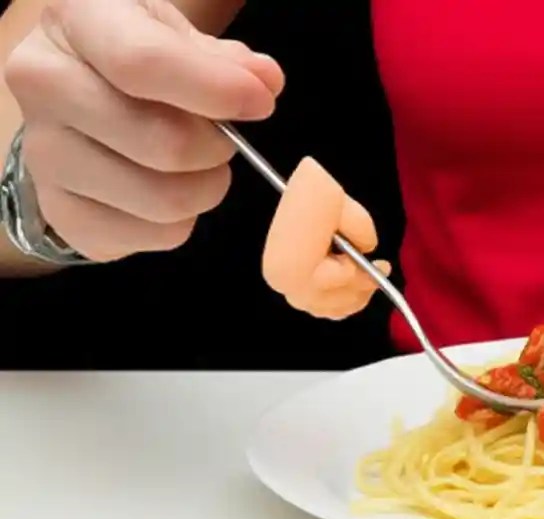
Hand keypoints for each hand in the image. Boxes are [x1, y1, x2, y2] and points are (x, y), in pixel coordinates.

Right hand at [3, 0, 282, 261]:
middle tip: (222, 138)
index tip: (258, 103)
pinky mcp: (61, 212)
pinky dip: (179, 222)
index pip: (145, 62)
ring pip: (163, 201)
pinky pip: (153, 236)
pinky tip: (166, 189)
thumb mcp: (175, 33)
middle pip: (163, 144)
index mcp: (75, 22)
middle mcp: (45, 86)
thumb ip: (225, 58)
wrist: (77, 93)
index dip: (215, 89)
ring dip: (204, 189)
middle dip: (218, 148)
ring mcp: (44, 154)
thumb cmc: (133, 54)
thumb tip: (263, 82)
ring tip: (197, 165)